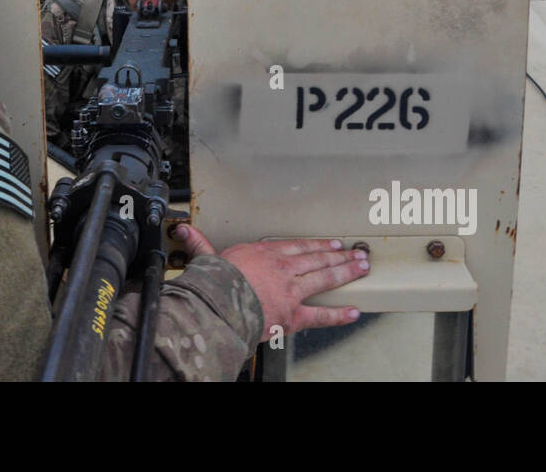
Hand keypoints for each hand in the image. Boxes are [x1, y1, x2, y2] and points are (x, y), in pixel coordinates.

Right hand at [176, 225, 368, 341]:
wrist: (218, 305)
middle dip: (339, 256)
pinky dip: (338, 315)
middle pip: (317, 259)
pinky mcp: (293, 314)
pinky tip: (354, 312)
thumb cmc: (213, 283)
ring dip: (345, 272)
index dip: (316, 244)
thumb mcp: (207, 257)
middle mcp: (282, 268)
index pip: (297, 246)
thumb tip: (184, 231)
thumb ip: (200, 244)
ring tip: (361, 268)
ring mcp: (291, 290)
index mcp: (264, 253)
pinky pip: (320, 315)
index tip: (330, 243)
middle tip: (356, 253)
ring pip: (324, 278)